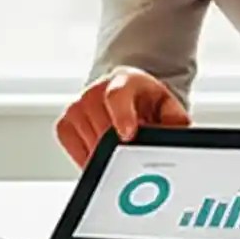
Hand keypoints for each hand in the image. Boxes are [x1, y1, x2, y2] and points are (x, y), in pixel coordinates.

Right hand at [56, 67, 189, 166]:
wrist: (127, 95)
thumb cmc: (146, 102)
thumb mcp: (168, 107)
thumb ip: (175, 121)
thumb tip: (175, 138)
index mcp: (125, 81)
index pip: (117, 96)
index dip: (121, 116)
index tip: (127, 135)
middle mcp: (95, 90)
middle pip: (103, 129)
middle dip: (120, 148)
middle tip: (133, 152)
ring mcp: (77, 106)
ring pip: (90, 144)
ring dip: (107, 153)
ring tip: (121, 144)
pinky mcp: (65, 123)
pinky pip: (74, 149)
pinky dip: (89, 157)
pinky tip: (103, 151)